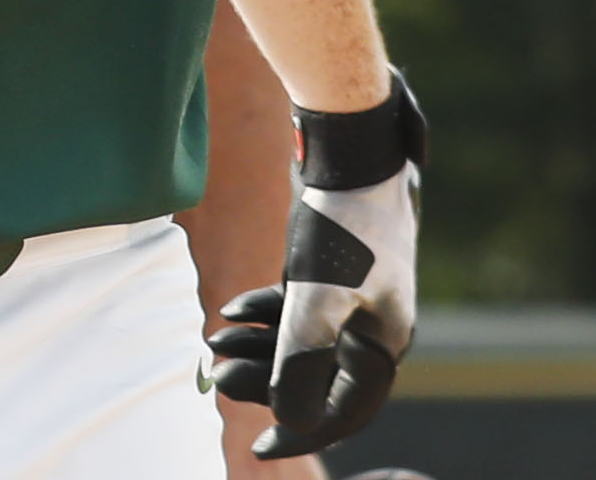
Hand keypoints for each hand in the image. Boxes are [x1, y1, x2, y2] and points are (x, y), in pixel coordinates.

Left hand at [206, 71, 426, 459]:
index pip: (346, 409)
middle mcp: (374, 326)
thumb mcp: (317, 298)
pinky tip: (227, 314)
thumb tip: (291, 416)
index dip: (302, 430)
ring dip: (258, 349)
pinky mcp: (334, 273)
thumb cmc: (342, 224)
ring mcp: (355, 299)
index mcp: (385, 342)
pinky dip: (265, 316)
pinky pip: (298, 311)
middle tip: (217, 382)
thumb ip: (303, 361)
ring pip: (302, 342)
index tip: (259, 445)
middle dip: (265, 382)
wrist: (351, 149)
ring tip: (211, 344)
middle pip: (318, 377)